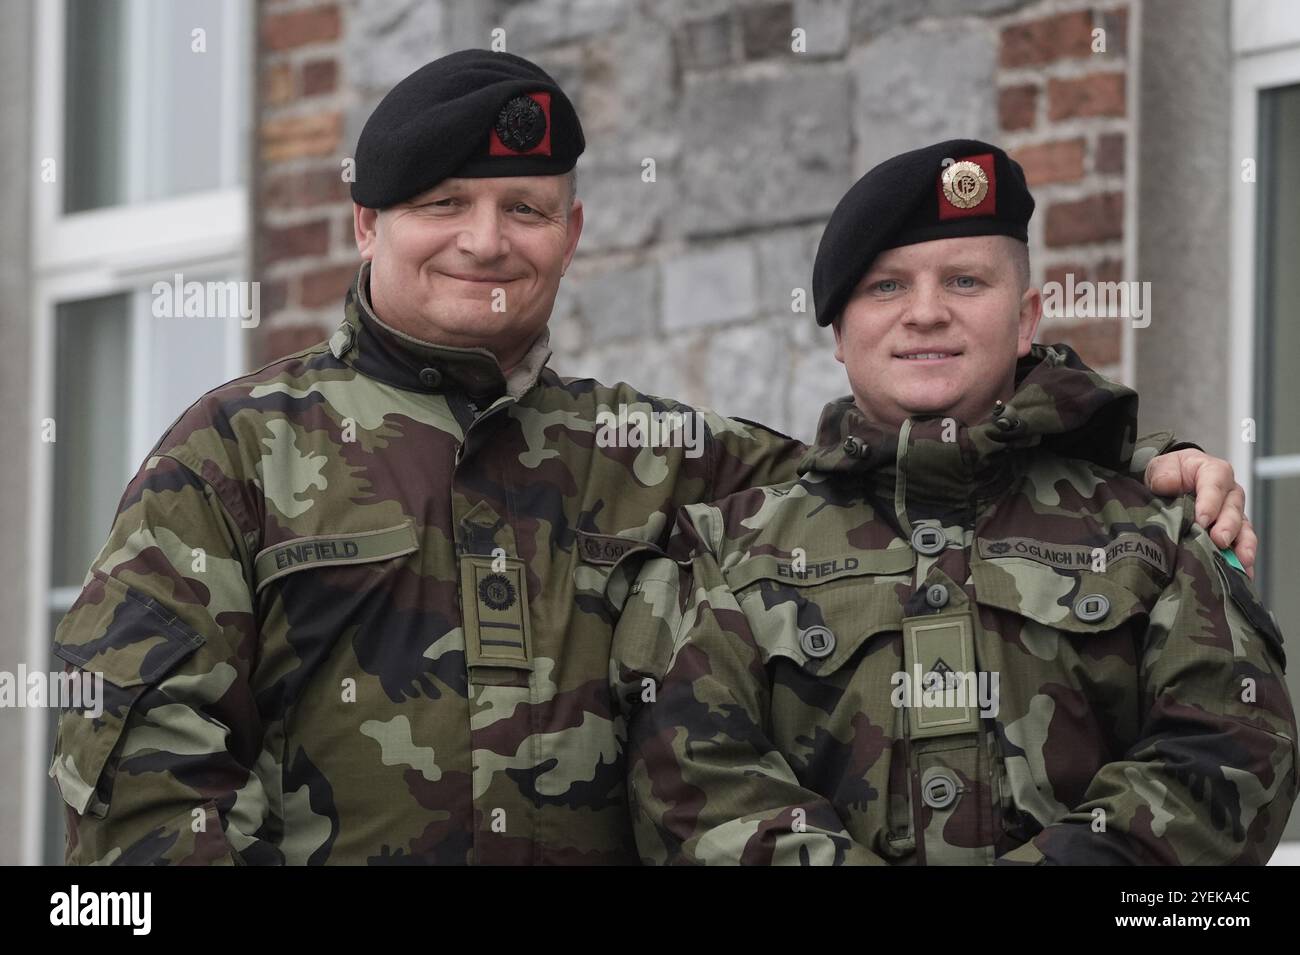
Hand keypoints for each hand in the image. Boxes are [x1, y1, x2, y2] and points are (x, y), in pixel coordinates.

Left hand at [1145, 449, 1256, 577]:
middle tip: (1219, 540)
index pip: (1215, 484)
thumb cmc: (1168, 474)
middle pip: (1233, 509)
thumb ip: (1164, 473)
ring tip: (1241, 560)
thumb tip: (1169, 484)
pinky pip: (1241, 544)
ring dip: (1242, 545)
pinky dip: (1242, 559)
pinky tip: (1244, 573)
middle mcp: (1229, 493)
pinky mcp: (1232, 532)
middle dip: (1227, 526)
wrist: (1166, 484)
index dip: (1210, 502)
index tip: (1202, 519)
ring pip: (1243, 528)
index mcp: (1213, 472)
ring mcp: (1232, 514)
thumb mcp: (1161, 467)